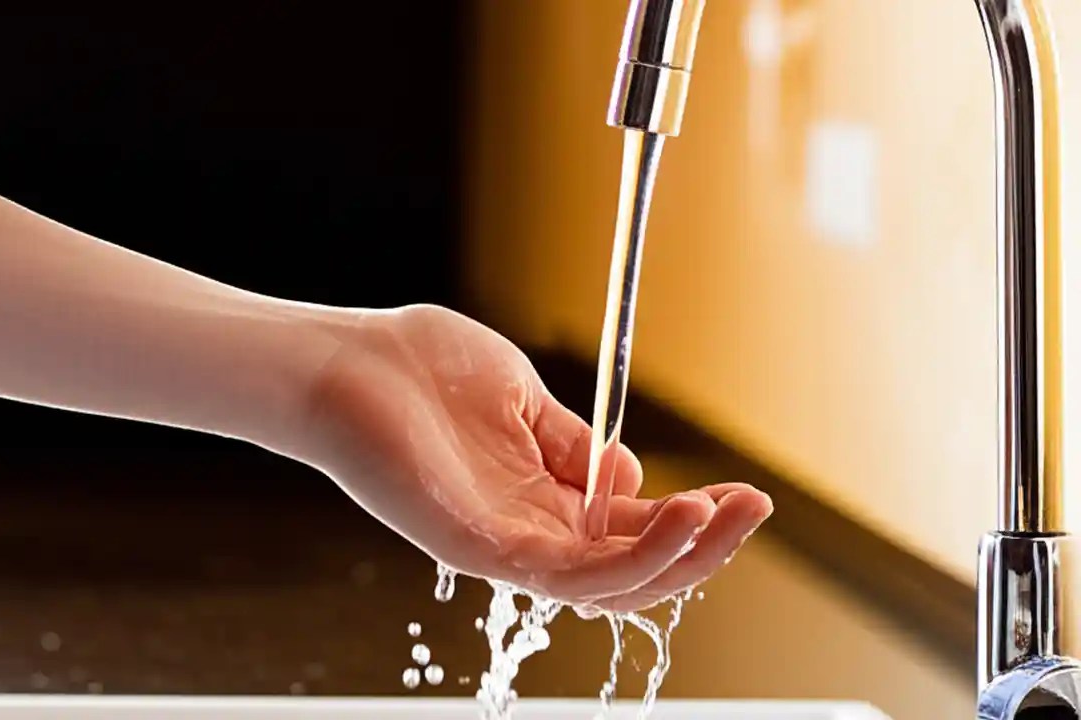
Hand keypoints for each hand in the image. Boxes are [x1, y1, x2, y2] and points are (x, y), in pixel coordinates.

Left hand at [307, 304, 772, 611]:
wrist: (345, 360)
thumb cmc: (419, 369)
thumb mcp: (521, 398)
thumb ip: (575, 443)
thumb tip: (631, 473)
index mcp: (540, 498)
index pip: (629, 529)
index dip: (691, 519)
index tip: (744, 493)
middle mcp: (527, 531)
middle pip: (631, 566)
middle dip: (702, 546)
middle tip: (755, 509)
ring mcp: (502, 545)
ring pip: (608, 584)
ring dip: (678, 556)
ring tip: (724, 516)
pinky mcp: (477, 547)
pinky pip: (567, 574)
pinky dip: (628, 556)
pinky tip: (677, 515)